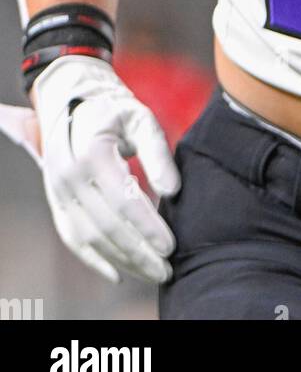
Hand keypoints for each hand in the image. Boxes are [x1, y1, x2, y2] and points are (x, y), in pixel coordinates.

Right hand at [29, 55, 180, 283]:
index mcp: (91, 152)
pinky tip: (118, 273)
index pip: (123, 200)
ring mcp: (57, 191)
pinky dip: (94, 259)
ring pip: (90, 238)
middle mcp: (68, 175)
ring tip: (151, 272)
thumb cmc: (114, 109)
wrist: (73, 99)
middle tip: (167, 269)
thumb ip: (157, 153)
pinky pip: (72, 237)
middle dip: (139, 251)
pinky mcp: (56, 201)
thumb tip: (172, 191)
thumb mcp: (141, 118)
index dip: (148, 226)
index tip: (170, 245)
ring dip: (121, 260)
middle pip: (107, 225)